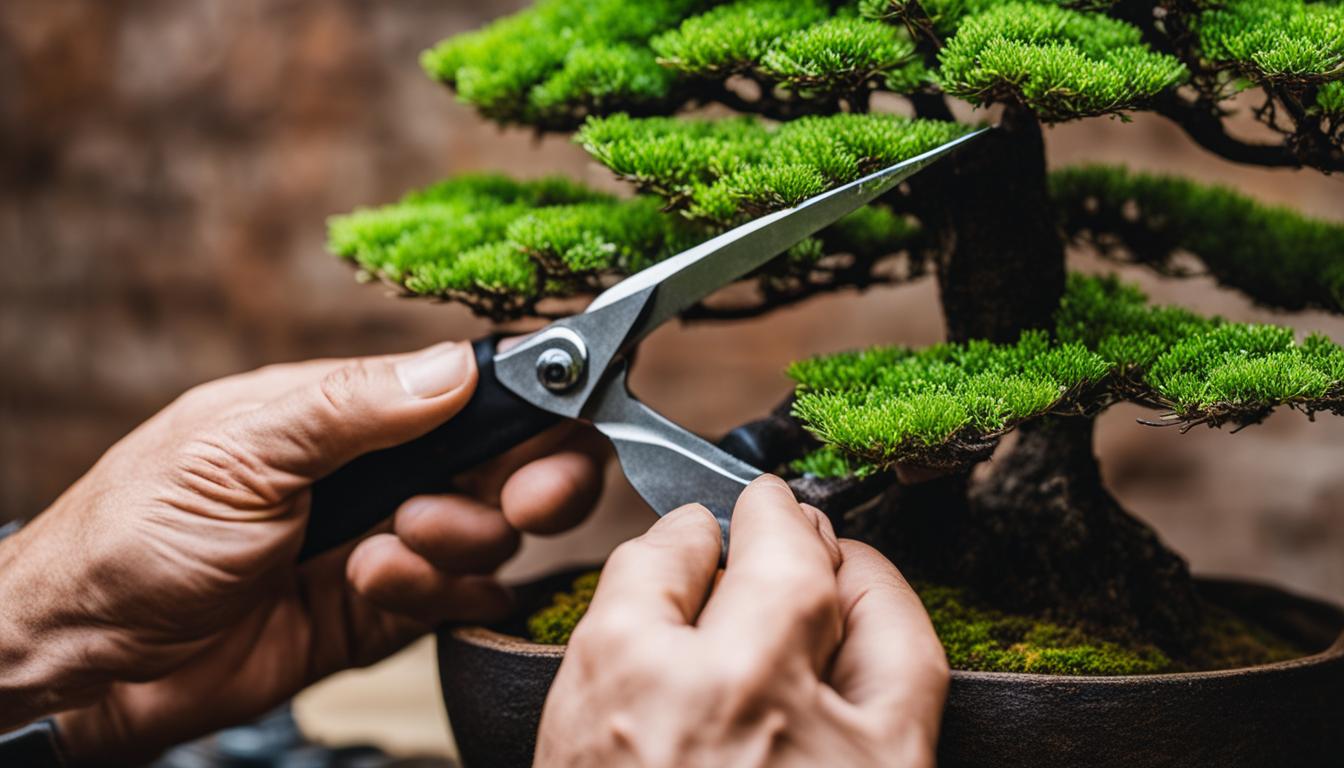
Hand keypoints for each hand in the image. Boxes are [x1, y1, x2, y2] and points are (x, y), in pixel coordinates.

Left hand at [0, 341, 606, 764]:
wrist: (88, 659)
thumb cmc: (135, 532)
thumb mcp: (240, 447)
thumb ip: (353, 405)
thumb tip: (457, 366)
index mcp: (348, 410)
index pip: (474, 390)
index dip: (537, 406)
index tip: (572, 425)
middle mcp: (382, 470)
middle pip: (510, 464)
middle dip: (531, 485)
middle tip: (522, 507)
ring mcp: (388, 541)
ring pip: (490, 536)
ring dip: (458, 544)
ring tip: (385, 551)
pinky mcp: (383, 611)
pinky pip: (456, 600)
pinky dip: (435, 595)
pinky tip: (372, 588)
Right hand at [536, 475, 948, 767]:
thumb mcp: (570, 749)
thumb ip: (603, 672)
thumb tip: (663, 585)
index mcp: (624, 696)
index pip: (654, 566)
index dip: (677, 539)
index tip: (689, 534)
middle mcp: (730, 699)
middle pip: (767, 563)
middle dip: (769, 519)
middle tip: (766, 506)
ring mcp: (820, 736)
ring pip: (836, 597)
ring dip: (828, 557)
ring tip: (816, 545)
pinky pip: (909, 664)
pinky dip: (889, 615)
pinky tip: (867, 604)